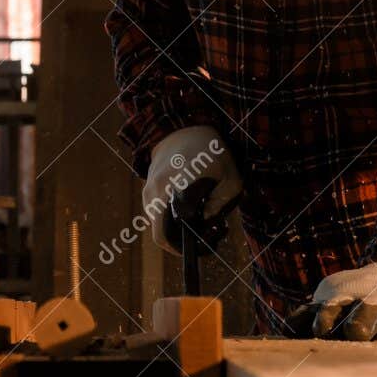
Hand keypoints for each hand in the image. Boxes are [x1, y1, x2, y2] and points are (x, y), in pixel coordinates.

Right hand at [143, 126, 240, 249]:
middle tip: (204, 236)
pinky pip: (156, 217)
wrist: (183, 131)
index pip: (170, 230)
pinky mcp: (147, 192)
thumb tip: (205, 223)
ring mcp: (148, 192)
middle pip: (161, 235)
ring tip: (199, 221)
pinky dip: (170, 222)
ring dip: (175, 232)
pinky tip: (188, 213)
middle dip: (181, 244)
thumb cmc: (211, 153)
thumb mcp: (229, 177)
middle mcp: (157, 190)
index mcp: (177, 185)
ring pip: (158, 227)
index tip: (206, 245)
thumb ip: (220, 204)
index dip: (185, 245)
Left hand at [299, 259, 376, 349]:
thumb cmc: (364, 289)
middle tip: (357, 337)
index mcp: (350, 300)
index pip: (331, 310)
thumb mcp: (335, 291)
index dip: (324, 320)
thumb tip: (286, 330)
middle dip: (360, 327)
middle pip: (366, 319)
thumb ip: (308, 312)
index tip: (320, 330)